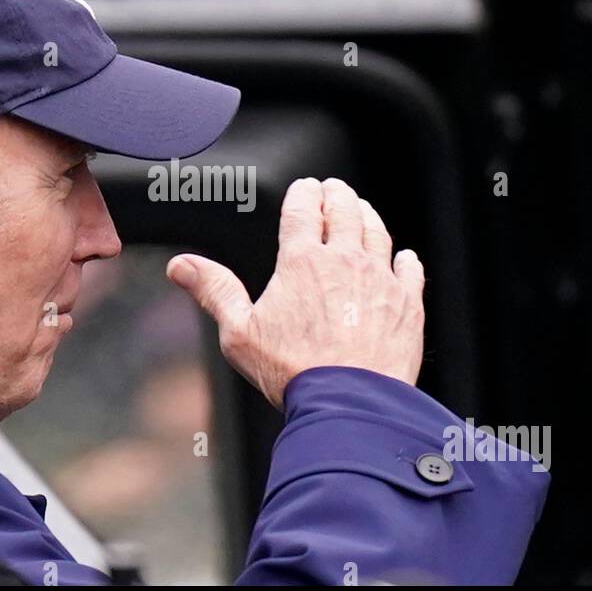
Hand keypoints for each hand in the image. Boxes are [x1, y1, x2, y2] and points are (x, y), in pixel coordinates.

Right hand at [166, 178, 425, 410]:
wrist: (350, 403)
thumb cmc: (293, 371)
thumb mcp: (239, 332)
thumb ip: (214, 291)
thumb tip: (182, 265)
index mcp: (302, 262)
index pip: (303, 210)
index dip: (303, 193)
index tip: (305, 187)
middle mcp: (344, 261)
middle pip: (344, 211)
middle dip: (337, 194)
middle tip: (333, 188)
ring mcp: (380, 280)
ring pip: (378, 233)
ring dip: (369, 216)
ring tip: (363, 210)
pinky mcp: (406, 304)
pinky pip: (410, 270)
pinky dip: (404, 259)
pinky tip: (403, 257)